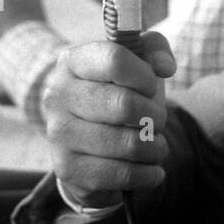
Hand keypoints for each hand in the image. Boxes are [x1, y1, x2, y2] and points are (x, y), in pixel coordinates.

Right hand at [41, 31, 175, 208]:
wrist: (86, 140)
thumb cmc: (118, 92)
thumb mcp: (135, 63)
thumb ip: (155, 49)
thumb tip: (164, 66)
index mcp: (72, 61)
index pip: (115, 60)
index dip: (145, 76)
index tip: (151, 86)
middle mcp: (58, 95)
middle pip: (125, 105)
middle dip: (155, 116)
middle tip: (156, 121)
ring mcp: (59, 134)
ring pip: (128, 143)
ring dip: (156, 147)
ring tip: (155, 144)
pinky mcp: (67, 169)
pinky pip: (121, 174)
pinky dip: (147, 174)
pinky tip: (152, 170)